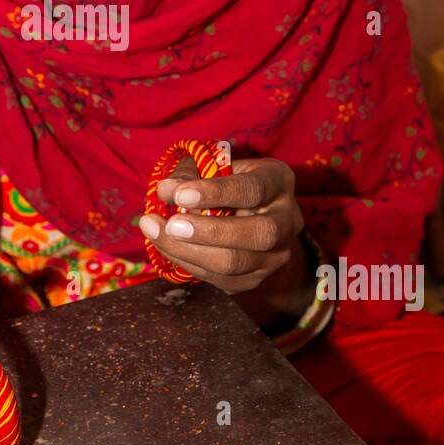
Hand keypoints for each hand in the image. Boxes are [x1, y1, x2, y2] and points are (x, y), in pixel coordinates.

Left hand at [139, 156, 304, 294]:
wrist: (250, 218)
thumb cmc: (226, 182)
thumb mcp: (213, 165)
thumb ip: (190, 173)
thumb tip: (166, 190)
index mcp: (278, 181)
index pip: (253, 189)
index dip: (216, 192)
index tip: (179, 194)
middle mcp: (287, 219)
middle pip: (258, 233)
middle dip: (209, 231)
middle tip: (171, 224)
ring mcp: (276, 254)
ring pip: (236, 262)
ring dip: (189, 251)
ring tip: (156, 232)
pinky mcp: (255, 279)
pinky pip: (219, 278)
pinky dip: (187, 262)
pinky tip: (165, 246)